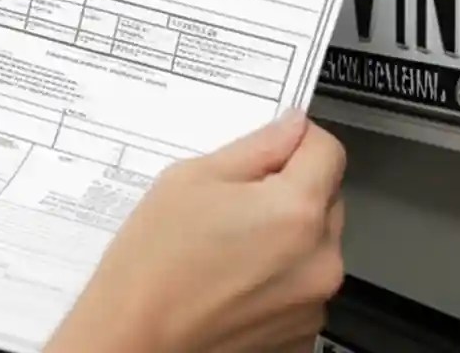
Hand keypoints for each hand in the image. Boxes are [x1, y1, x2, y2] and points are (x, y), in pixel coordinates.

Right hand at [46, 111, 346, 352]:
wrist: (131, 343)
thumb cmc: (151, 268)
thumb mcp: (191, 180)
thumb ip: (256, 148)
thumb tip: (291, 128)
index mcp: (296, 211)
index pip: (328, 151)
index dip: (298, 142)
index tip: (275, 148)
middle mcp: (319, 260)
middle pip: (327, 199)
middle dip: (292, 192)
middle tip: (236, 205)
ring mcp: (314, 303)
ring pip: (316, 246)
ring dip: (289, 239)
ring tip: (230, 250)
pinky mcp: (302, 334)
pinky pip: (304, 289)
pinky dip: (281, 281)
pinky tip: (236, 282)